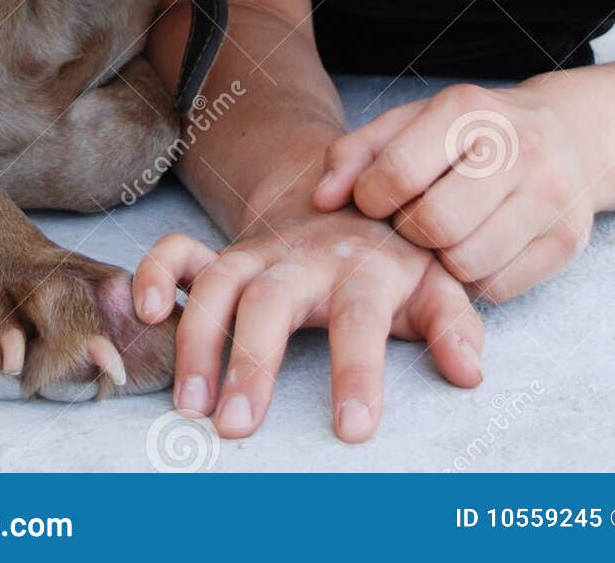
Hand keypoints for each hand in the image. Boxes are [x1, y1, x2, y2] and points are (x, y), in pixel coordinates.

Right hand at [132, 205, 482, 441]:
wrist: (359, 185)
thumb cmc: (403, 251)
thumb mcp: (439, 277)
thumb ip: (455, 324)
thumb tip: (471, 373)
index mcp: (365, 269)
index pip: (360, 318)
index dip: (357, 371)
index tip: (353, 429)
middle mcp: (307, 259)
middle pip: (272, 301)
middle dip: (252, 361)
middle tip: (236, 427)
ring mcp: (262, 254)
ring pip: (218, 283)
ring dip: (198, 339)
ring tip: (190, 405)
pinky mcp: (228, 252)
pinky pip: (179, 253)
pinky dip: (154, 274)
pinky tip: (143, 314)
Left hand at [311, 82, 595, 302]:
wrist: (569, 135)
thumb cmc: (472, 134)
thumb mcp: (414, 124)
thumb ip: (358, 152)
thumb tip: (321, 199)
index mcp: (469, 109)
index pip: (399, 172)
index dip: (371, 198)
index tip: (375, 199)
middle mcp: (517, 147)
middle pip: (433, 226)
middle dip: (410, 233)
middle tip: (413, 221)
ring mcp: (550, 195)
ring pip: (465, 264)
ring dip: (441, 261)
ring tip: (446, 234)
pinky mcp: (567, 242)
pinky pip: (497, 289)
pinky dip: (475, 279)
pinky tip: (479, 247)